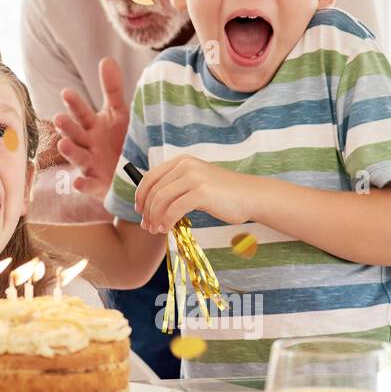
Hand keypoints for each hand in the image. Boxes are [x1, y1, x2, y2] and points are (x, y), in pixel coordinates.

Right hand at [52, 57, 128, 198]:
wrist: (132, 172)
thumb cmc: (120, 139)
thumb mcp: (119, 113)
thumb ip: (111, 89)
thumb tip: (106, 59)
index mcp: (92, 126)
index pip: (82, 113)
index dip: (75, 104)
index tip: (67, 93)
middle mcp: (87, 144)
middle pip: (76, 134)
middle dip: (68, 127)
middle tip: (60, 118)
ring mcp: (90, 165)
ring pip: (78, 157)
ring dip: (70, 151)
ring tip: (63, 144)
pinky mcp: (97, 184)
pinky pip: (89, 185)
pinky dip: (83, 185)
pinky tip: (78, 183)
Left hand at [134, 155, 252, 233]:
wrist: (251, 196)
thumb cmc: (223, 194)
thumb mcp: (197, 182)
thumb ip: (177, 187)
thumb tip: (150, 205)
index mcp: (181, 161)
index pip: (150, 177)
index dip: (140, 195)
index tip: (139, 211)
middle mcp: (185, 166)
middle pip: (153, 190)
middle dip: (146, 210)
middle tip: (146, 226)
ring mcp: (193, 178)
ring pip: (160, 200)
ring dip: (154, 218)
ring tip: (156, 230)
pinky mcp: (201, 192)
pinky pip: (174, 209)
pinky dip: (166, 221)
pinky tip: (166, 228)